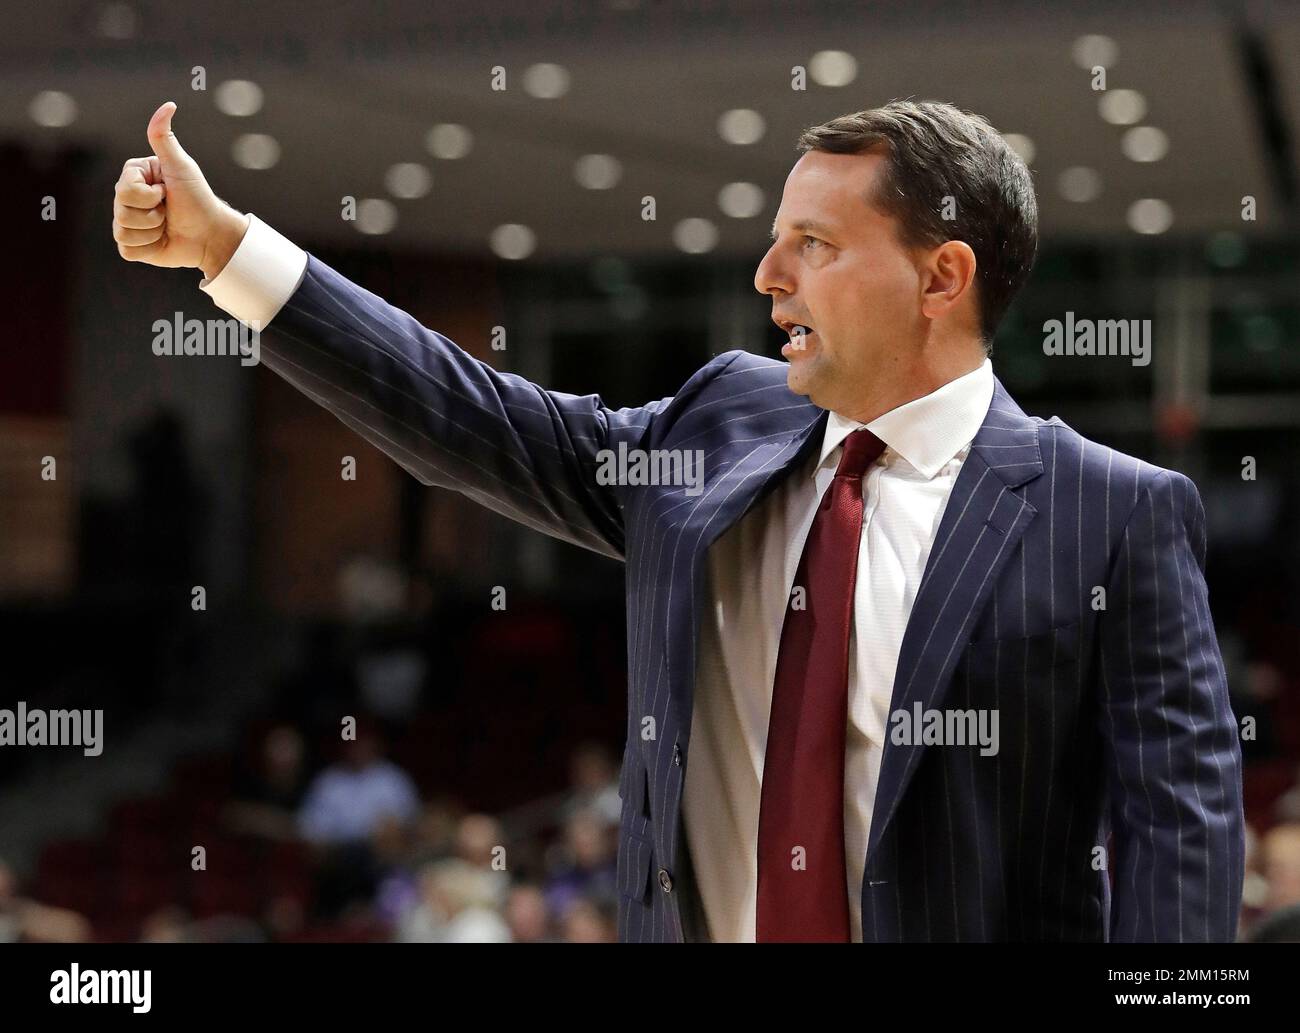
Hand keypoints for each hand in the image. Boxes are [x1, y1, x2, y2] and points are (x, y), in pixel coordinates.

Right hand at [112, 101, 248, 277]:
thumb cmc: (197, 198)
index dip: (149, 196)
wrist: (210, 234)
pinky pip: (127, 250)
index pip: (124, 189)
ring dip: (153, 232)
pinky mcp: (133, 246)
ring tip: (167, 226)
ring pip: (123, 231)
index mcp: (133, 177)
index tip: (166, 192)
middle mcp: (126, 198)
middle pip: (121, 211)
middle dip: (153, 215)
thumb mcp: (181, 166)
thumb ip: (164, 138)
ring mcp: (127, 222)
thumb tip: (168, 105)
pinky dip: (148, 248)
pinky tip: (162, 241)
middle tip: (168, 210)